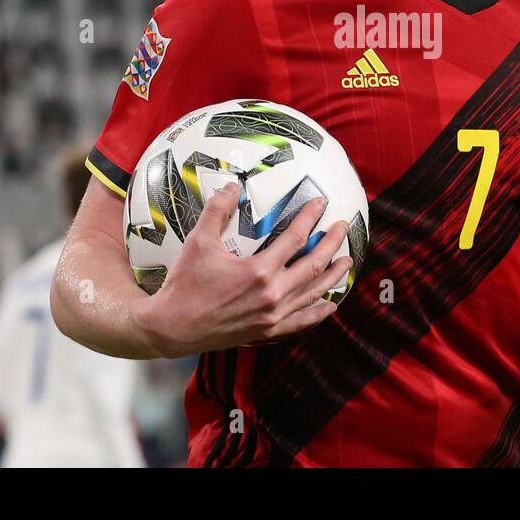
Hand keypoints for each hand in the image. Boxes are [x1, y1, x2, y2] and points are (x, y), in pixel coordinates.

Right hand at [132, 182, 351, 357]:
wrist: (172, 327)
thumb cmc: (185, 284)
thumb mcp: (198, 242)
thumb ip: (217, 211)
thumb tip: (232, 186)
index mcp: (259, 271)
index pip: (295, 238)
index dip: (310, 217)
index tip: (321, 204)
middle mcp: (272, 295)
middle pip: (314, 265)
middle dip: (332, 243)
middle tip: (343, 228)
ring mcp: (273, 317)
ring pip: (313, 293)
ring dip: (333, 276)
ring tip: (346, 261)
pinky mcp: (267, 332)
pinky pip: (301, 322)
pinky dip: (318, 312)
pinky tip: (330, 305)